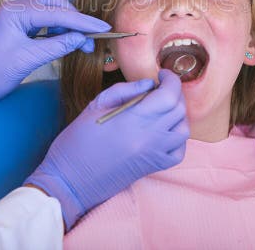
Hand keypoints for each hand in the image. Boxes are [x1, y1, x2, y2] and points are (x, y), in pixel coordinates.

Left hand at [0, 0, 109, 113]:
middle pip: (56, 4)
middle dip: (76, 20)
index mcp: (15, 12)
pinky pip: (45, 20)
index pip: (56, 13)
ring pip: (52, 10)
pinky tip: (67, 41)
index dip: (82, 22)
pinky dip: (59, 28)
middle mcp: (16, 7)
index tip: (102, 29)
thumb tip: (83, 40)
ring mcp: (17, 14)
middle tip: (93, 37)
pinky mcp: (20, 24)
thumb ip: (57, 47)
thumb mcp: (28, 60)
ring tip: (83, 44)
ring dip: (68, 24)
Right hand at [24, 70, 188, 229]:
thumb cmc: (77, 141)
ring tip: (163, 107)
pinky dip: (177, 138)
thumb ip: (124, 91)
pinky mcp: (153, 167)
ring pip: (183, 130)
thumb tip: (148, 84)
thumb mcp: (95, 106)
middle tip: (160, 88)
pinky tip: (164, 129)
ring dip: (178, 114)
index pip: (169, 95)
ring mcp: (154, 154)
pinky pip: (178, 151)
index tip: (162, 74)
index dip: (171, 80)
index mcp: (134, 119)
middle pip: (179, 110)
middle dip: (174, 93)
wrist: (70, 180)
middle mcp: (149, 137)